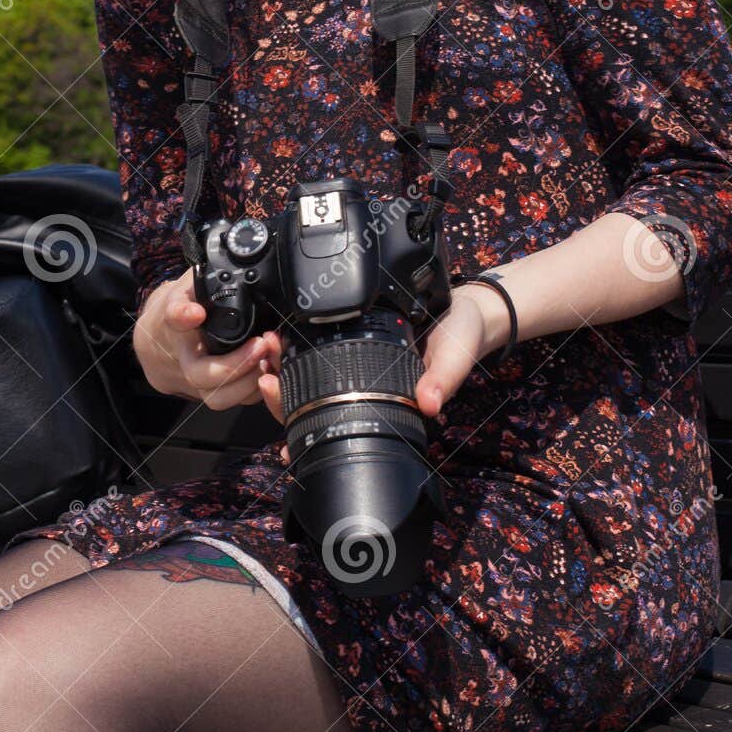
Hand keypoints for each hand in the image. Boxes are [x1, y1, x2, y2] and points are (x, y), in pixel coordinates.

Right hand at [134, 269, 285, 412]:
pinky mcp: (211, 394)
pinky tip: (270, 371)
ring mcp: (196, 381)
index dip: (183, 315)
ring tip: (269, 359)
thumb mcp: (189, 285)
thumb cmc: (182, 309)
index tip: (195, 312)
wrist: (160, 342)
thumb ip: (206, 274)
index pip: (174, 316)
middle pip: (201, 374)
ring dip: (249, 383)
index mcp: (175, 323)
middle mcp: (183, 357)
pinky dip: (256, 390)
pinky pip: (235, 401)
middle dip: (234, 365)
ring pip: (218, 397)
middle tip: (261, 344)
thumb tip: (235, 258)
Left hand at [257, 285, 509, 444]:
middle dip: (279, 391)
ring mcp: (356, 367)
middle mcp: (362, 388)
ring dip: (281, 366)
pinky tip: (280, 336)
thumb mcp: (455, 357)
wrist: (468, 311)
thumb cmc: (461, 340)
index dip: (301, 419)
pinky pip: (318, 351)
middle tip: (263, 370)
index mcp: (380, 400)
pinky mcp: (354, 340)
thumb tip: (429, 403)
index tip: (275, 402)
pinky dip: (295, 347)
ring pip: (307, 379)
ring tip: (265, 348)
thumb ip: (444, 378)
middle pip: (309, 403)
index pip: (334, 421)